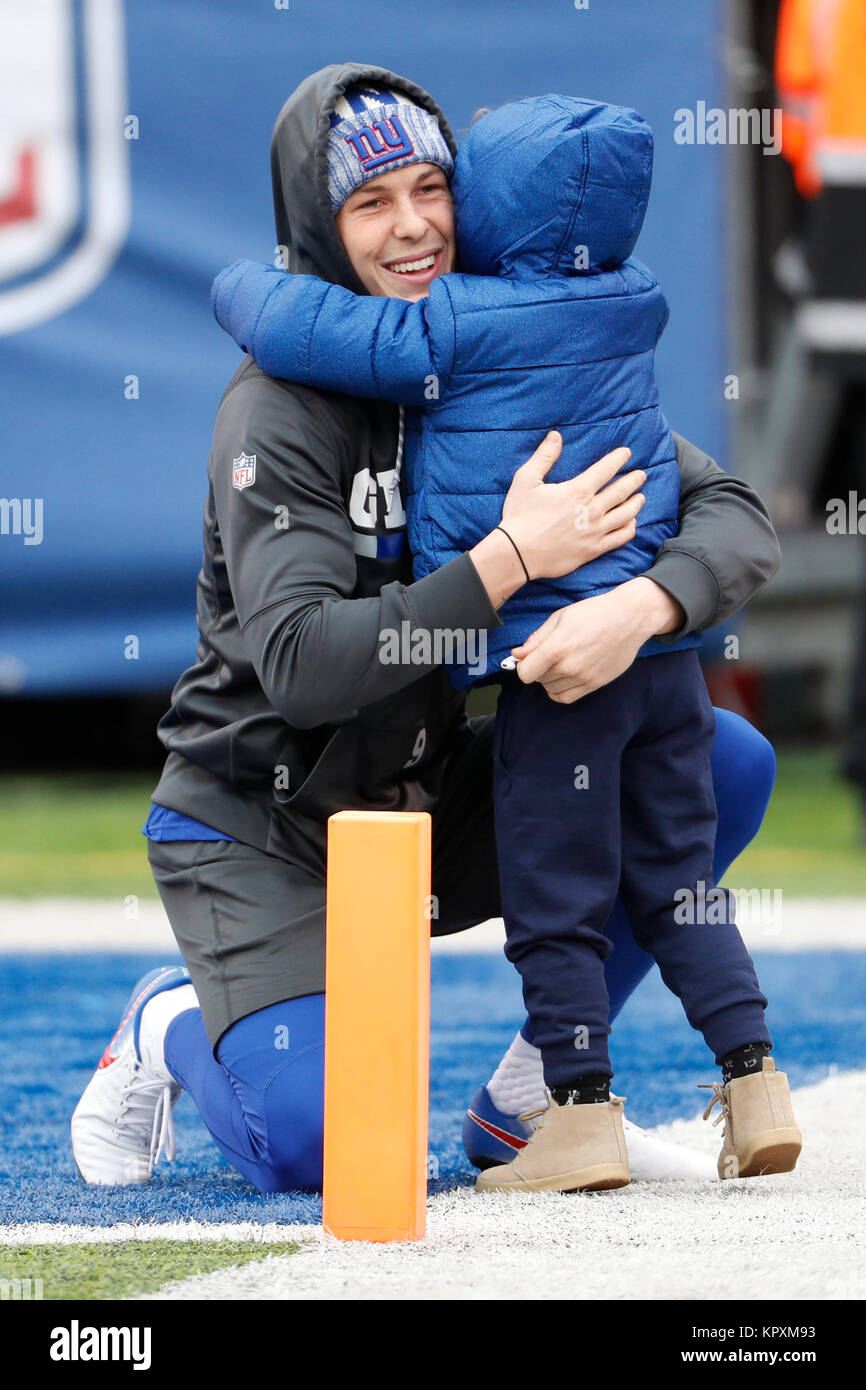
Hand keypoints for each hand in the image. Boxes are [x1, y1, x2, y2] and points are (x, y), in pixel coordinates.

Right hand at [501, 432, 645, 580]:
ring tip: (641, 497)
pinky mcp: (593, 550)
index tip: (626, 453)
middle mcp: (592, 510)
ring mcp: (595, 532)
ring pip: (626, 515)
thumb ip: (544, 456)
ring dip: (636, 503)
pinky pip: (619, 538)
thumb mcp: (526, 480)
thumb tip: (556, 435)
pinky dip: (629, 528)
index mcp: (578, 491)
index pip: (606, 469)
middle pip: (621, 491)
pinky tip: (631, 523)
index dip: (618, 459)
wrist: (518, 554)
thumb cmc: (519, 516)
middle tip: (641, 475)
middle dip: (634, 480)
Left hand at [511, 577, 684, 702]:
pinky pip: (567, 698)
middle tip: (548, 654)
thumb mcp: (560, 617)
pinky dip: (559, 691)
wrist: (630, 618)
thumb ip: (536, 639)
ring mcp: (584, 677)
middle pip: (538, 679)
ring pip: (551, 690)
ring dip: (548, 679)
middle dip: (537, 668)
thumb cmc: (594, 612)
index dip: (522, 665)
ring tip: (558, 663)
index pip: (525, 673)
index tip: (527, 658)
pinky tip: (564, 677)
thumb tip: (517, 654)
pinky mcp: (595, 684)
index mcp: (557, 647)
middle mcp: (570, 666)